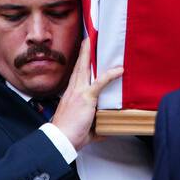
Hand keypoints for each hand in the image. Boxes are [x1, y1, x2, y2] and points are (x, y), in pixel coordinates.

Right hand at [52, 35, 122, 152]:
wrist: (60, 139)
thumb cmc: (69, 135)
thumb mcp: (85, 129)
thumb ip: (95, 127)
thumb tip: (104, 130)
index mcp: (71, 96)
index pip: (76, 76)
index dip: (79, 64)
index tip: (82, 54)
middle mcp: (73, 91)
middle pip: (78, 67)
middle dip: (83, 53)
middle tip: (87, 40)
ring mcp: (79, 93)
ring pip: (85, 69)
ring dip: (89, 55)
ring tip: (93, 42)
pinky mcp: (86, 98)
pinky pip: (100, 83)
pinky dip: (110, 76)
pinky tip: (118, 70)